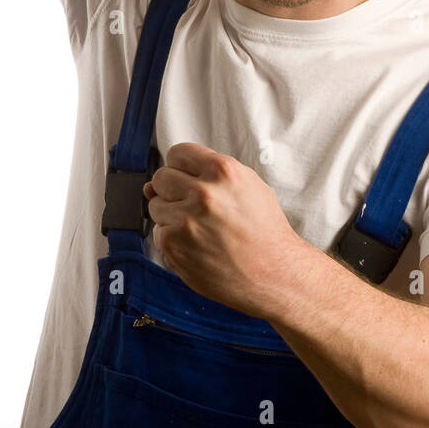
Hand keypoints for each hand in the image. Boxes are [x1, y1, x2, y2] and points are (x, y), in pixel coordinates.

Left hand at [144, 142, 298, 315]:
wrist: (273, 274)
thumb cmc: (264, 231)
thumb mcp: (249, 185)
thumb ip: (209, 172)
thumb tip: (165, 175)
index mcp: (223, 171)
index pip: (178, 153)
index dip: (181, 167)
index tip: (186, 178)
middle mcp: (203, 192)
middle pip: (161, 178)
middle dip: (172, 189)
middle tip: (192, 205)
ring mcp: (185, 220)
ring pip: (155, 206)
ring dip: (170, 215)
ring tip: (198, 228)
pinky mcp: (174, 246)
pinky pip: (158, 233)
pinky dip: (173, 239)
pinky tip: (196, 245)